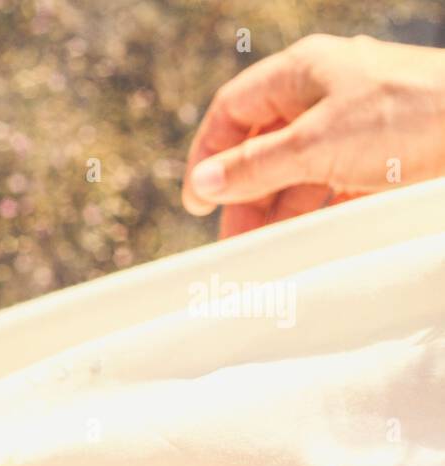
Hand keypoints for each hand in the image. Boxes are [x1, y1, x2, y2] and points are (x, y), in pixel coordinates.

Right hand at [182, 34, 444, 237]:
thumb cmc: (408, 115)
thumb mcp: (316, 145)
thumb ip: (255, 167)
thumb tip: (203, 184)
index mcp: (302, 73)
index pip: (233, 111)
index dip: (209, 154)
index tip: (198, 200)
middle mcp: (323, 96)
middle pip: (261, 147)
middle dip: (242, 194)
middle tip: (231, 238)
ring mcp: (351, 127)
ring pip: (294, 173)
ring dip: (274, 211)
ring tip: (261, 250)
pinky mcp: (379, 158)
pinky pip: (328, 190)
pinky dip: (310, 216)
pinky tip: (300, 242)